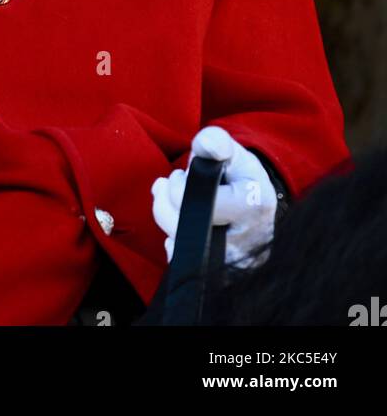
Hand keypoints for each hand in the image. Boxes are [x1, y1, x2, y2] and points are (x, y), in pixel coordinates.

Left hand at [151, 125, 277, 268]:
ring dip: (166, 215)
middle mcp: (246, 243)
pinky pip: (179, 260)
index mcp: (254, 206)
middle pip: (182, 224)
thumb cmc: (241, 180)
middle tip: (172, 183)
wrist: (255, 213)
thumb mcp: (235, 155)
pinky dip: (174, 238)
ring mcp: (232, 266)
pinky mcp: (217, 278)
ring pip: (177, 243)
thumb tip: (206, 142)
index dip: (178, 186)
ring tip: (173, 198)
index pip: (198, 201)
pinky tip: (181, 223)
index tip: (181, 174)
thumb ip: (217, 143)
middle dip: (166, 199)